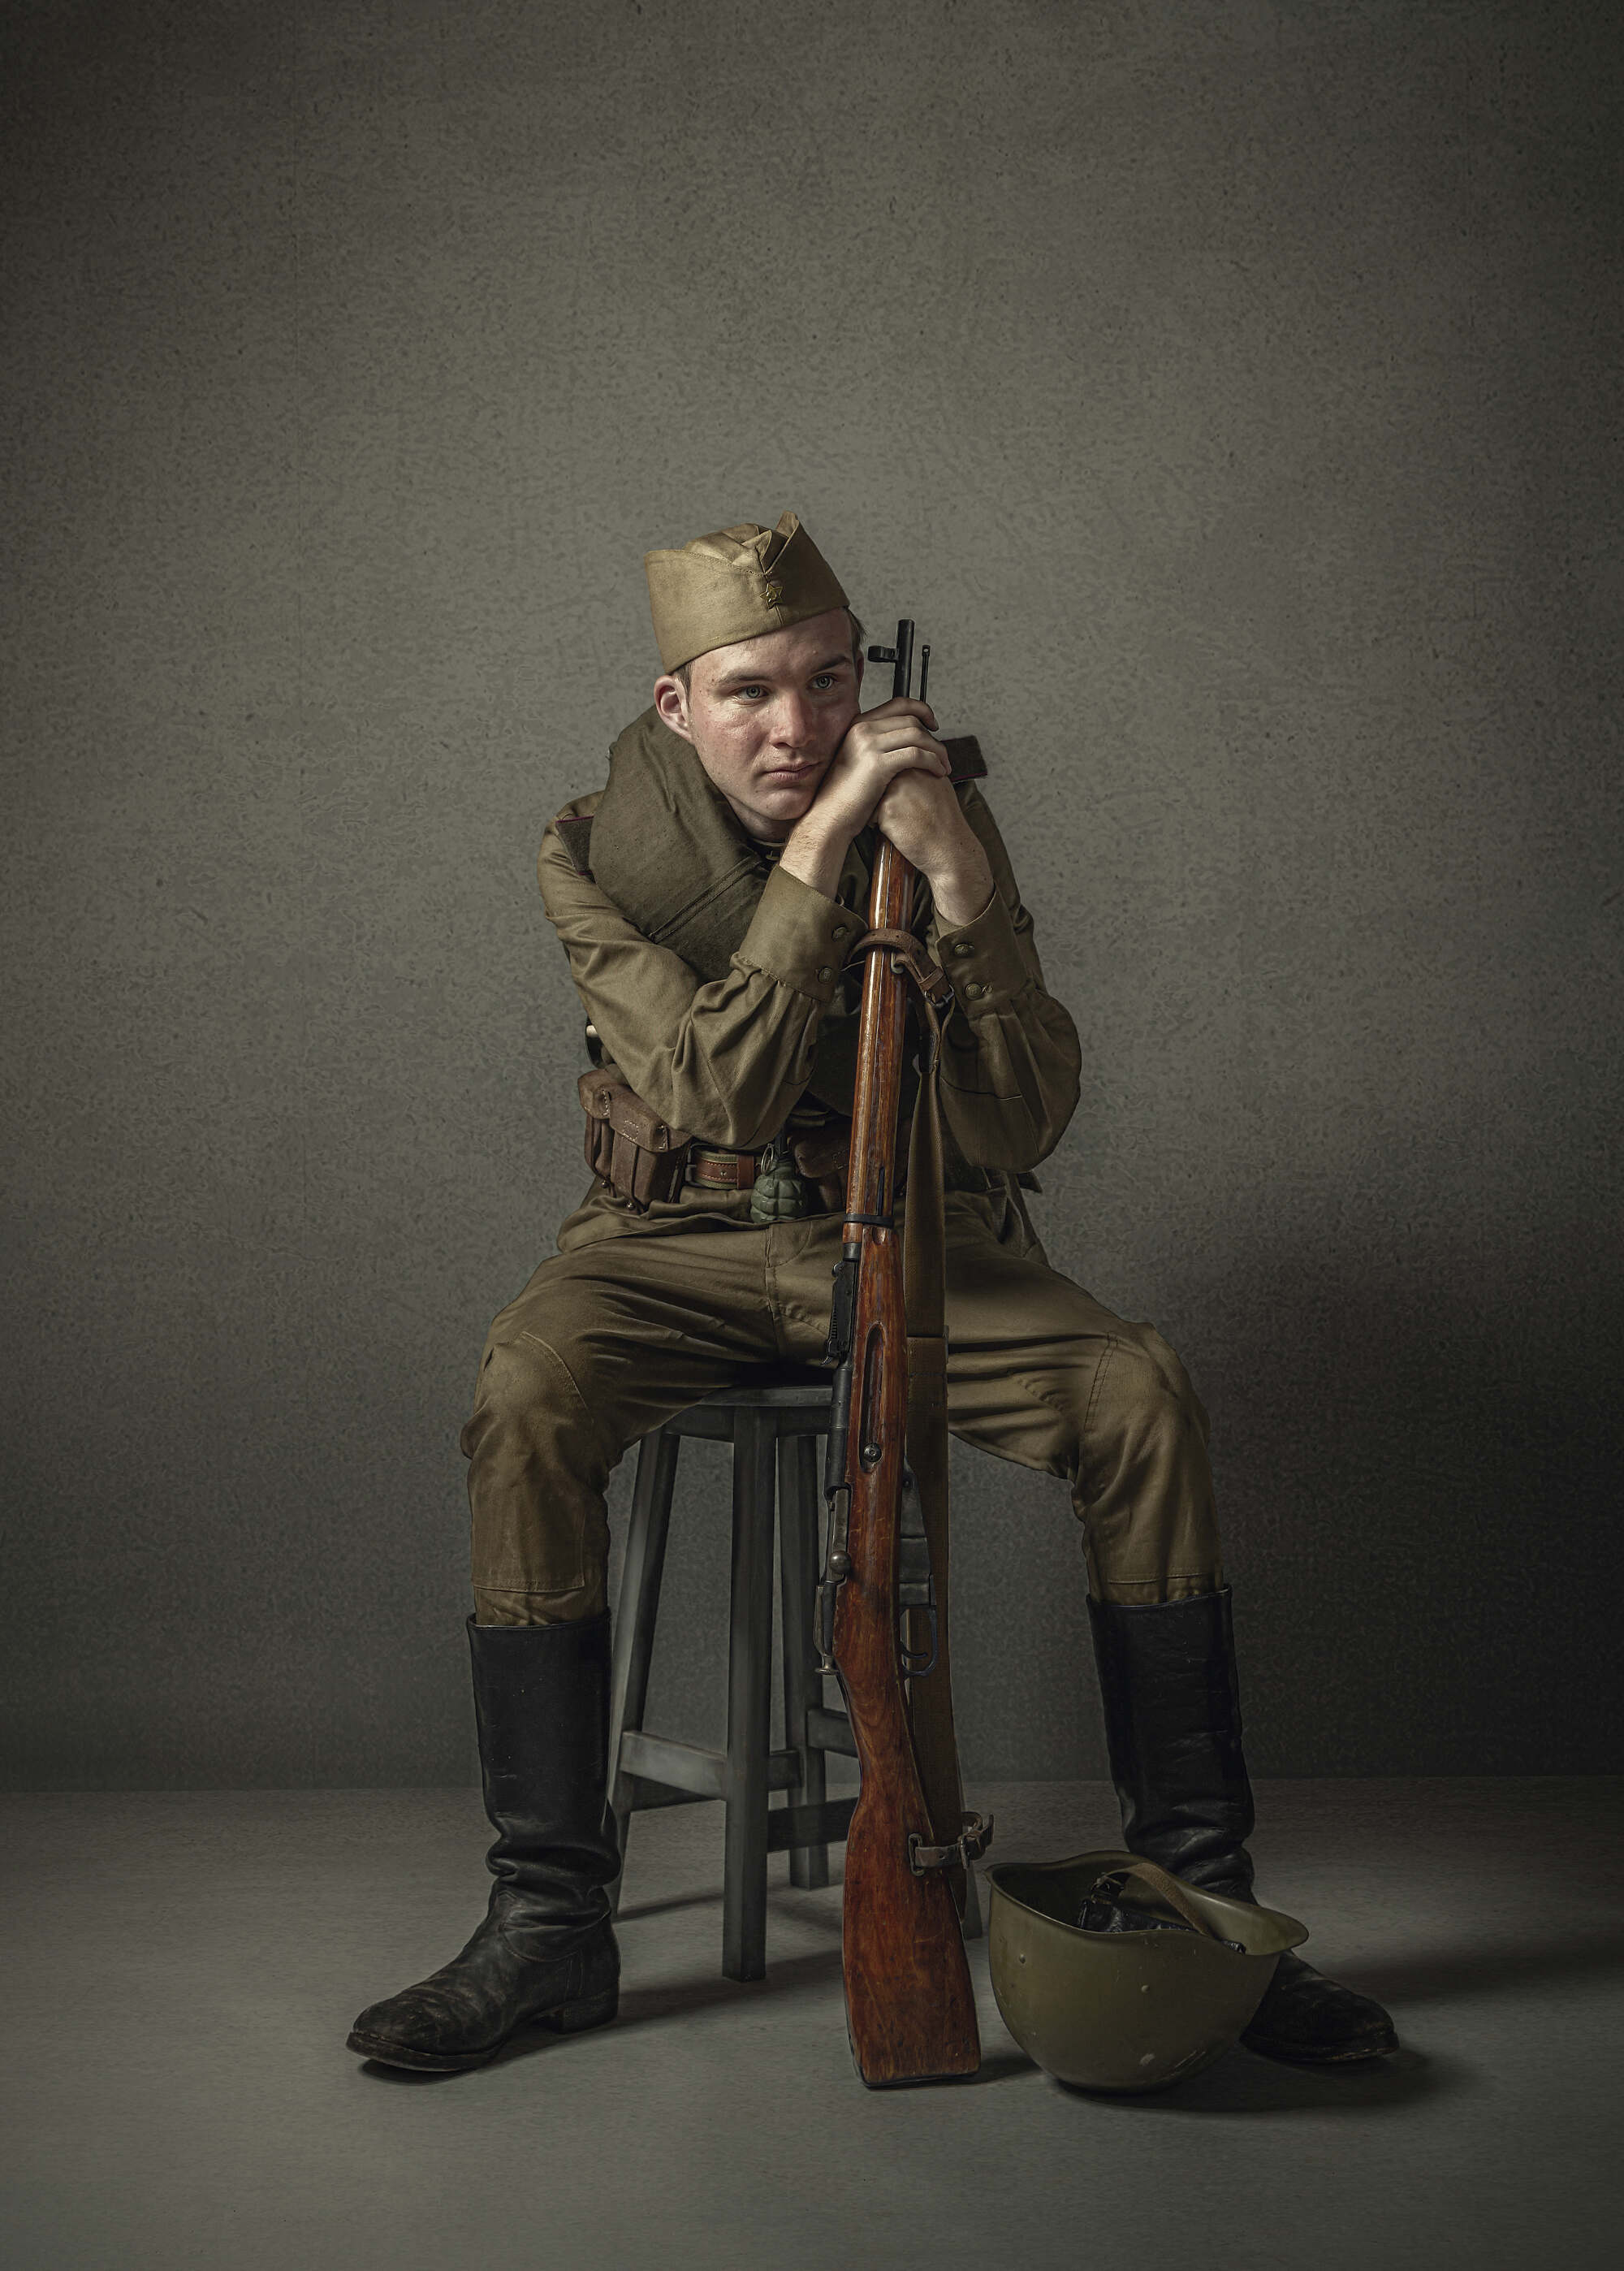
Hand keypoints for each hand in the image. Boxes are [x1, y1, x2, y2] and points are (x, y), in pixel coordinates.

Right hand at [780, 698, 988, 910]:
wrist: (829, 817)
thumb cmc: (845, 797)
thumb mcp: (857, 761)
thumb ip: (875, 745)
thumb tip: (901, 741)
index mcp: (857, 725)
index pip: (898, 704)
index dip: (922, 710)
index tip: (933, 725)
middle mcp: (862, 729)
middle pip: (911, 719)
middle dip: (933, 736)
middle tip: (943, 755)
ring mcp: (868, 744)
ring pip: (917, 735)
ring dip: (937, 750)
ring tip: (944, 767)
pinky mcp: (877, 763)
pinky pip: (916, 754)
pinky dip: (933, 762)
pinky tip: (938, 773)